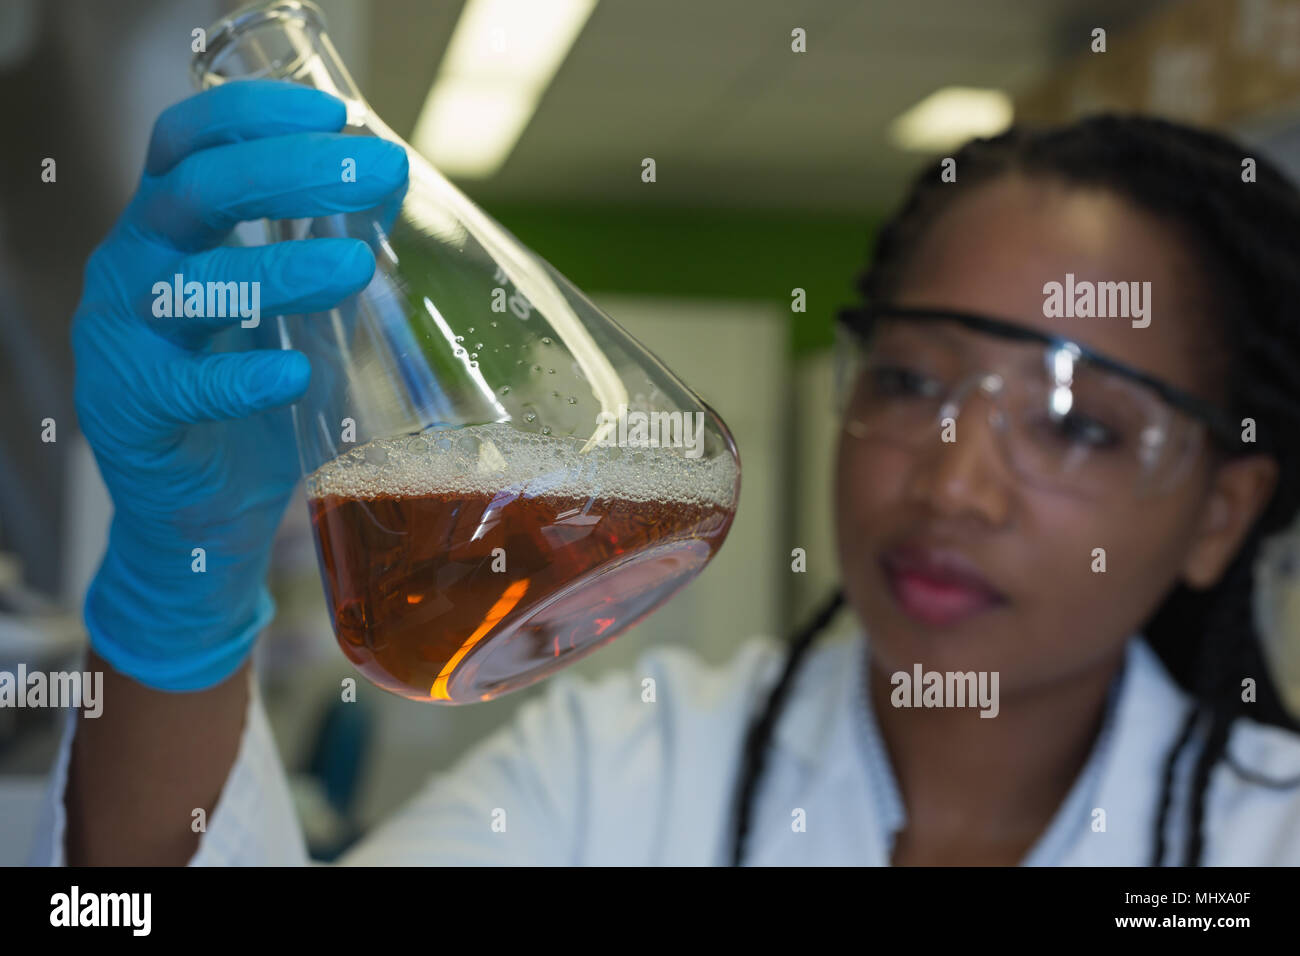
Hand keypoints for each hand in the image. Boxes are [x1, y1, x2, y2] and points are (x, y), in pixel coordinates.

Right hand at [72, 79, 408, 689]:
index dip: (253, 115)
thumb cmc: (251, 398)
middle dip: (289, 172)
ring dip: (278, 268)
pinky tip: (294, 372)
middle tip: (370, 172)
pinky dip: (242, 377)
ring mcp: (123, 338)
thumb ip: (327, 244)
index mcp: (167, 230)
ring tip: (355, 268)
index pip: (187, 141)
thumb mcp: (293, 309)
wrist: (203, 511)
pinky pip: (183, 386)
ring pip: (191, 282)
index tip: (336, 115)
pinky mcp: (130, 411)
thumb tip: (391, 177)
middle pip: (196, 192)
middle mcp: (132, 267)